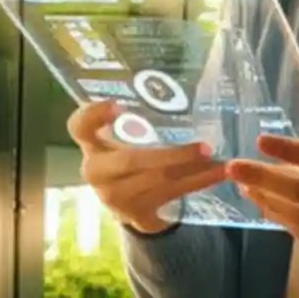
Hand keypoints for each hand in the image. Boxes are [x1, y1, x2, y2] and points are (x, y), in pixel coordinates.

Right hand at [67, 101, 226, 233]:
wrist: (126, 201)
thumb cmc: (128, 154)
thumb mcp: (126, 137)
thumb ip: (140, 117)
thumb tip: (185, 84)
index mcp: (92, 144)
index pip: (80, 127)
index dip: (94, 116)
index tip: (119, 106)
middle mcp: (98, 171)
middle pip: (131, 161)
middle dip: (171, 156)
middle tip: (205, 146)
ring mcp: (115, 197)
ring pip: (159, 181)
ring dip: (194, 170)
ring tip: (219, 160)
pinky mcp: (136, 214)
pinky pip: (173, 195)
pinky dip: (198, 183)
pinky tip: (218, 174)